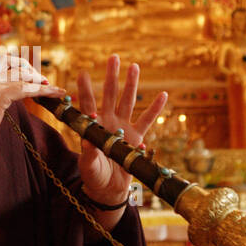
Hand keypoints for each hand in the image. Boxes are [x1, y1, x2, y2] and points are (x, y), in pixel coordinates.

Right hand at [0, 51, 66, 153]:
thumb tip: (14, 91)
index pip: (2, 59)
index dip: (19, 63)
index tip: (31, 72)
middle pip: (13, 62)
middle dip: (31, 70)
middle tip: (42, 81)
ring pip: (23, 76)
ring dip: (41, 81)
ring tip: (53, 88)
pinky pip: (26, 88)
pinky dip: (43, 90)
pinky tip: (54, 93)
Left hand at [76, 55, 168, 204]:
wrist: (109, 188)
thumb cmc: (94, 176)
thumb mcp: (88, 166)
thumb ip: (89, 153)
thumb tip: (87, 140)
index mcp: (93, 126)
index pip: (88, 104)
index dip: (85, 89)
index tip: (83, 72)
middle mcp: (108, 121)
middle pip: (110, 95)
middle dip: (112, 76)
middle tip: (114, 57)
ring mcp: (123, 127)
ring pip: (128, 101)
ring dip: (131, 84)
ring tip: (134, 66)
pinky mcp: (137, 137)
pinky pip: (147, 120)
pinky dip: (155, 108)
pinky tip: (162, 94)